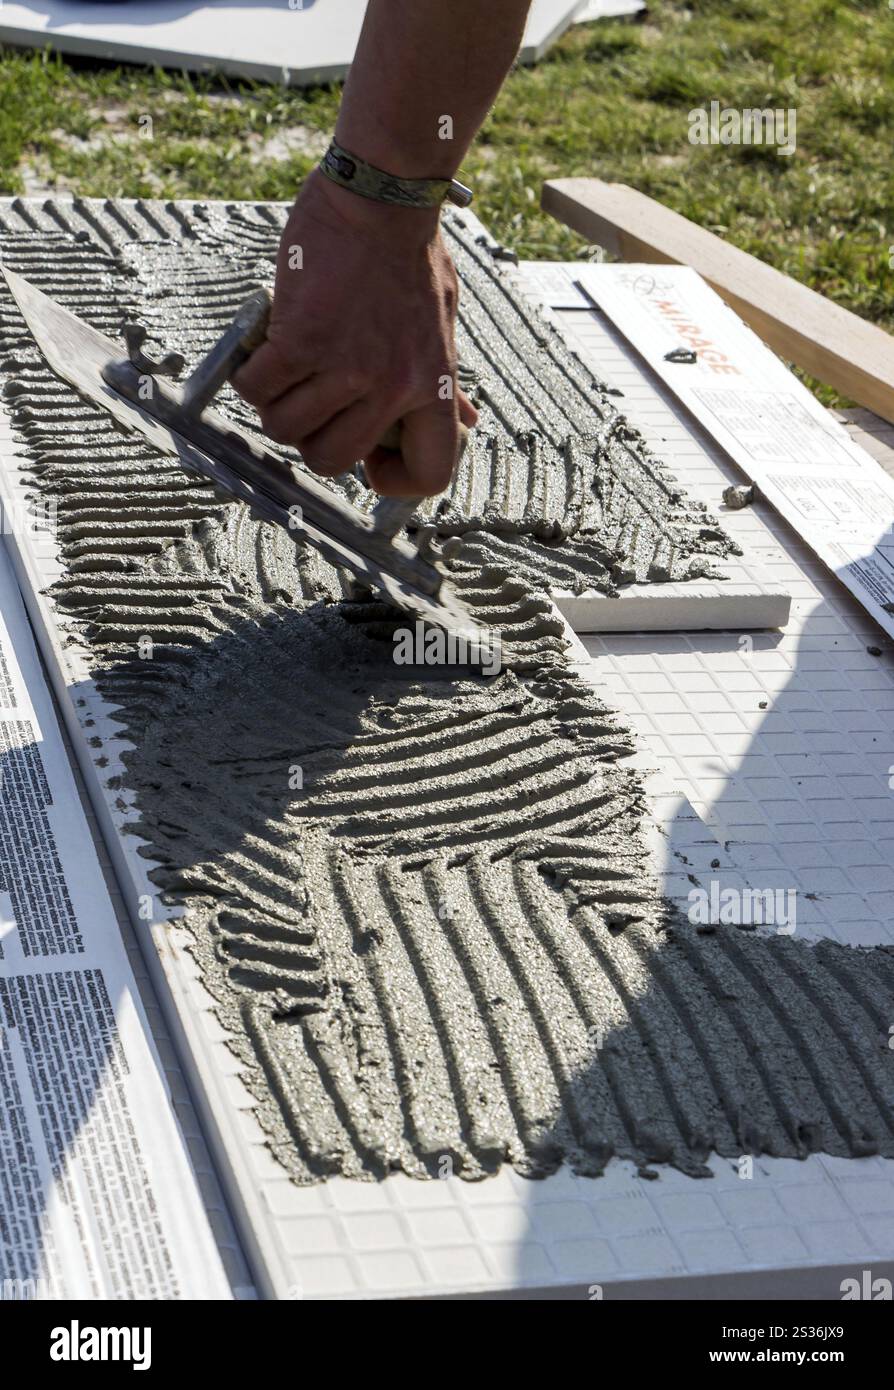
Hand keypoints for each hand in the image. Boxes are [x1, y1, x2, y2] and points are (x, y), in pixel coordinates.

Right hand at [233, 169, 477, 496]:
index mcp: (434, 387)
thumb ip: (444, 379)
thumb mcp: (442, 324)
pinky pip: (257, 388)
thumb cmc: (410, 255)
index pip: (429, 475)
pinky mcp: (303, 339)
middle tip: (308, 401)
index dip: (393, 480)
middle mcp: (394, 387)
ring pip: (287, 428)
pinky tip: (259, 352)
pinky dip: (248, 375)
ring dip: (274, 405)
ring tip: (282, 371)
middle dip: (310, 437)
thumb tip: (467, 420)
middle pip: (332, 459)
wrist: (382, 195)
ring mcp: (348, 366)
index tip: (371, 456)